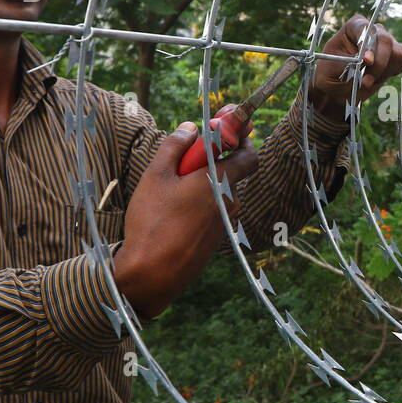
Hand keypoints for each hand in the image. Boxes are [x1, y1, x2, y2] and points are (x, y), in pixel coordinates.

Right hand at [113, 120, 258, 319]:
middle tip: (183, 161)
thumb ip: (175, 147)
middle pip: (230, 172)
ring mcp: (225, 222)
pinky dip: (198, 205)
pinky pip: (212, 212)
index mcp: (220, 181)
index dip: (240, 138)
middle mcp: (229, 201)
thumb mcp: (157, 176)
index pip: (248, 153)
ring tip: (169, 193)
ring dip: (201, 185)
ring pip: (218, 193)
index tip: (224, 130)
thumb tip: (191, 127)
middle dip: (211, 161)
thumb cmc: (153, 222)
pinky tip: (171, 215)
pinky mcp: (216, 239)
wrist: (152, 275)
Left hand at [309, 14, 401, 120]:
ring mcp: (387, 42)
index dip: (368, 45)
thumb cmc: (332, 74)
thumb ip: (349, 63)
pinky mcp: (397, 54)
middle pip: (385, 40)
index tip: (366, 61)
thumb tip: (367, 62)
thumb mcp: (332, 69)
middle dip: (379, 64)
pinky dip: (395, 71)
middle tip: (366, 82)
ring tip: (367, 82)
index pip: (366, 29)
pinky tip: (379, 78)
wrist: (339, 89)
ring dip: (384, 72)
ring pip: (397, 53)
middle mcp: (373, 30)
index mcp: (354, 26)